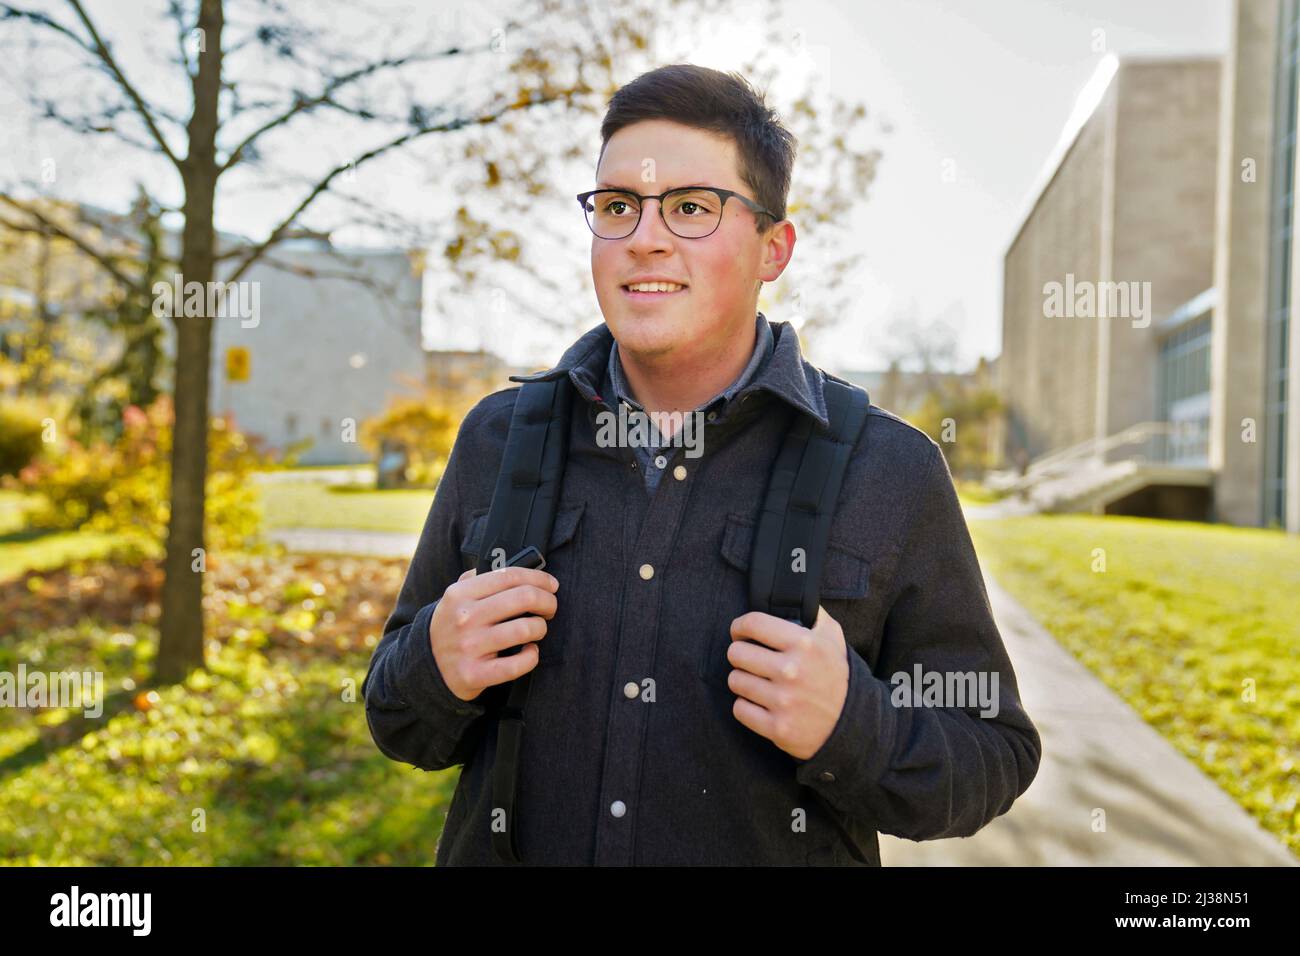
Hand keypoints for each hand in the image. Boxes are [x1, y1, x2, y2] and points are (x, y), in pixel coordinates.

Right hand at [428, 565, 558, 702]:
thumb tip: (519, 566)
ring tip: (537, 630)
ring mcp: (469, 647)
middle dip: (547, 601)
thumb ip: (480, 578)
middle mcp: (464, 618)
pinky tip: (529, 652)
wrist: (426, 666)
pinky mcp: (474, 675)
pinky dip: (532, 656)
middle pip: (524, 598)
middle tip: (550, 608)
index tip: (551, 585)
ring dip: (540, 628)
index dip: (539, 578)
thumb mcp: (456, 597)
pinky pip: (518, 665)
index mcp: (460, 594)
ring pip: (526, 629)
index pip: (510, 575)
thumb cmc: (452, 626)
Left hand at [726, 605, 848, 760]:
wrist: (852, 724)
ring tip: (758, 682)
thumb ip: (812, 612)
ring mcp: (783, 701)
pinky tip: (760, 704)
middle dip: (741, 655)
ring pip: (735, 681)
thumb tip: (791, 590)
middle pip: (736, 653)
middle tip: (751, 660)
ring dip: (743, 681)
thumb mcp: (832, 637)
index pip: (752, 623)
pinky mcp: (777, 727)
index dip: (740, 626)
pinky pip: (739, 709)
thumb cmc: (836, 675)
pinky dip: (746, 706)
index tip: (741, 632)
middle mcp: (791, 671)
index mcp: (804, 644)